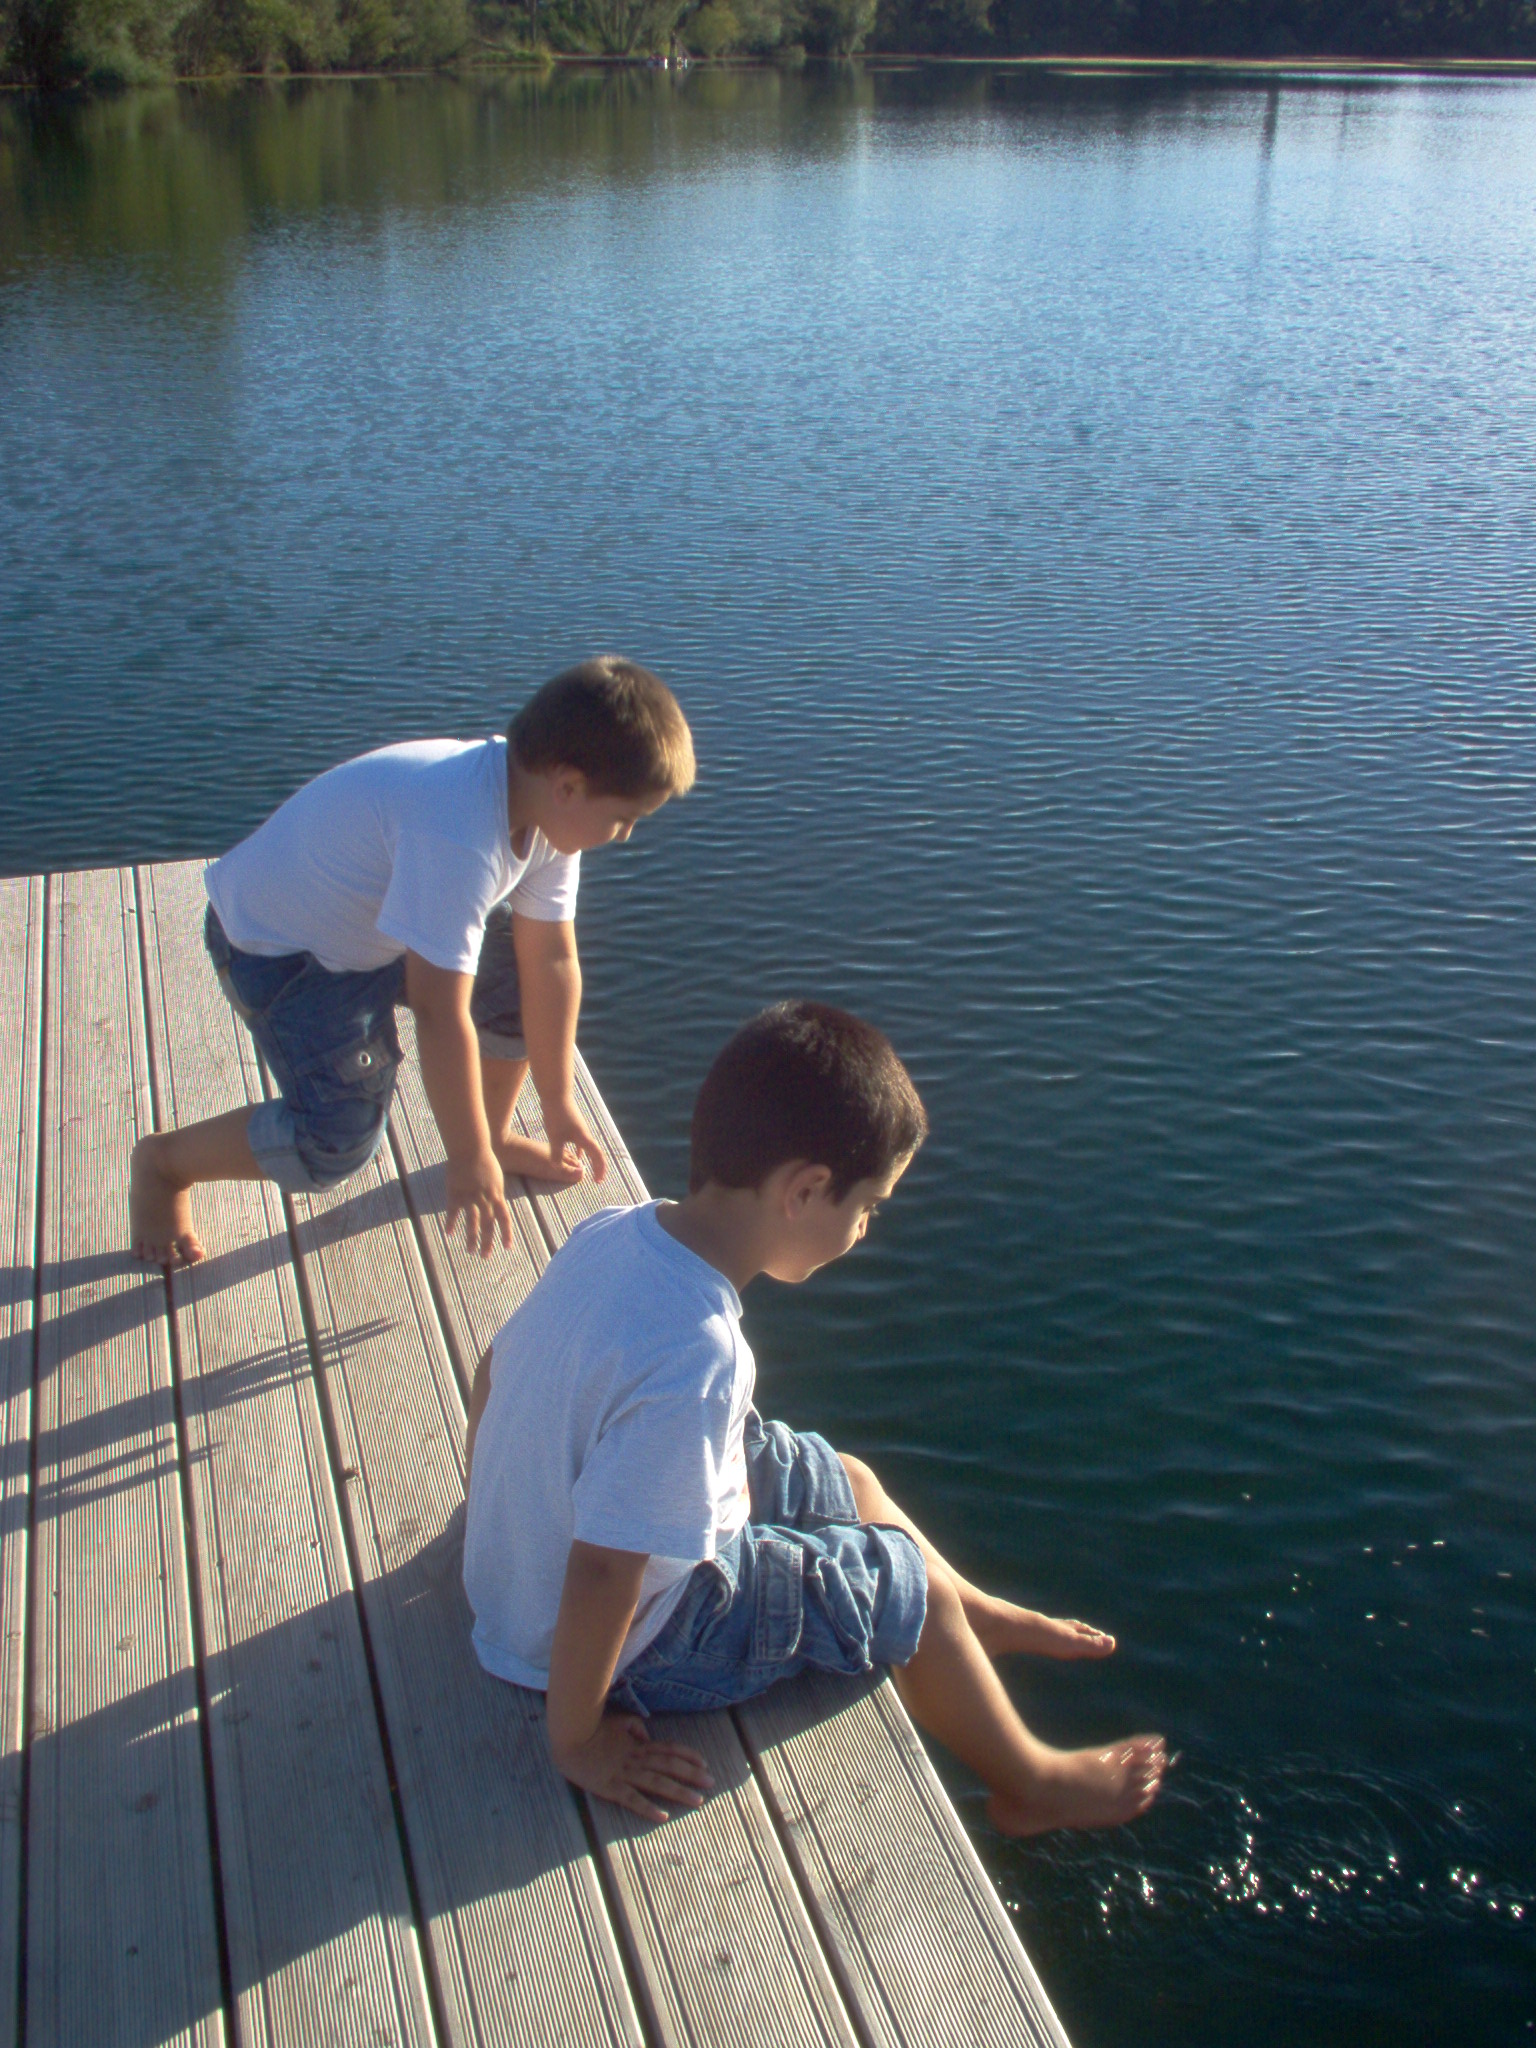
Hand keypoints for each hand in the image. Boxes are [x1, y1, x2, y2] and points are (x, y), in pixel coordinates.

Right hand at [445, 1148, 513, 1256]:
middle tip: (485, 1256)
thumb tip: (498, 1203)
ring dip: (471, 1238)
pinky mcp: (455, 1193)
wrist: (469, 1147)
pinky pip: (453, 1212)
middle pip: (488, 1224)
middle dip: (487, 1242)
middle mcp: (484, 1198)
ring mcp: (469, 1196)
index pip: (504, 1218)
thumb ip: (496, 1192)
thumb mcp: (496, 1177)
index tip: (507, 1247)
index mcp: (496, 1194)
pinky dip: (451, 1223)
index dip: (506, 1233)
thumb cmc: (484, 1159)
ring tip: (470, 1251)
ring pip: (472, 1222)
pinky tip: (449, 1234)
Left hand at [542, 1099, 607, 1184]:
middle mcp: (585, 1134)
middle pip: (596, 1153)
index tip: (598, 1181)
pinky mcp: (573, 1125)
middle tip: (598, 1179)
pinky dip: (580, 1151)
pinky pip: (580, 1142)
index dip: (599, 1169)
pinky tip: (576, 1155)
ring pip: (589, 1148)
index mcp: (584, 1138)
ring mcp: (580, 1129)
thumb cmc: (556, 1115)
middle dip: (597, 1167)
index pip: (597, 1156)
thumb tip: (557, 1168)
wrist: (556, 1094)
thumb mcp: (554, 1137)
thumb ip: (556, 1154)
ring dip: (590, 1159)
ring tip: (587, 1169)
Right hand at [551, 1712, 712, 1822]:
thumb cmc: (592, 1728)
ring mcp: (624, 1774)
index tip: (704, 1764)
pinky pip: (632, 1799)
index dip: (688, 1756)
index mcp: (638, 1745)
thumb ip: (635, 1727)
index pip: (669, 1749)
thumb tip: (648, 1735)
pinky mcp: (611, 1788)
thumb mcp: (617, 1721)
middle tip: (711, 1784)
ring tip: (697, 1801)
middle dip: (692, 1775)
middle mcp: (636, 1759)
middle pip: (669, 1766)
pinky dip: (648, 1808)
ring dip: (679, 1792)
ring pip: (657, 1783)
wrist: (569, 1738)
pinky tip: (663, 1816)